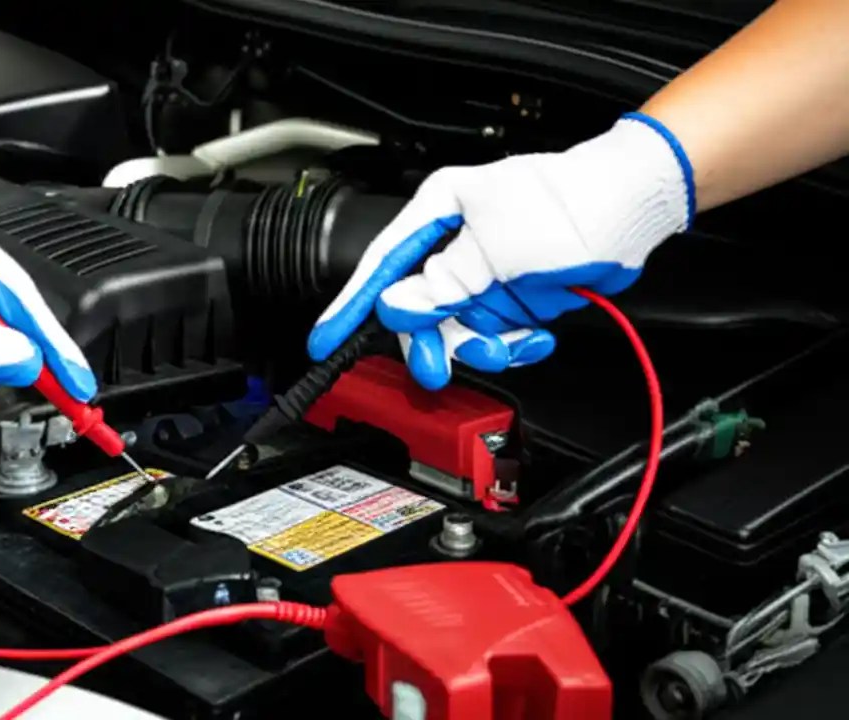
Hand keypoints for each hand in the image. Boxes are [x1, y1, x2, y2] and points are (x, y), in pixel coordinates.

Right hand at [308, 113, 693, 389]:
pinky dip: (513, 344)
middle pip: (419, 307)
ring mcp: (487, 272)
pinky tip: (533, 335)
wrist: (635, 204)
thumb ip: (441, 283)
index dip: (351, 305)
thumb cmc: (569, 202)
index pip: (382, 264)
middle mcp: (458, 243)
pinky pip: (494, 335)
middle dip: (431, 340)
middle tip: (435, 366)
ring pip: (457, 329)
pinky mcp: (514, 295)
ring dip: (481, 346)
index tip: (325, 339)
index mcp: (440, 211)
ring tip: (509, 343)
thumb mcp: (494, 247)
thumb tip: (396, 306)